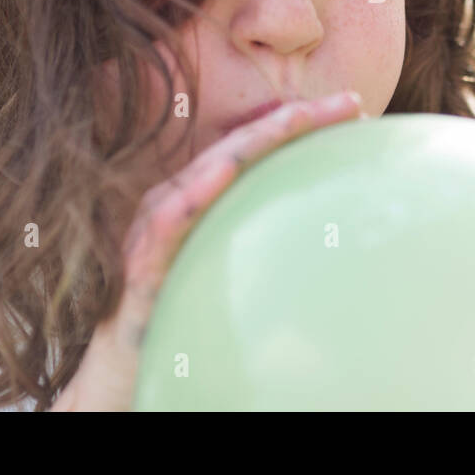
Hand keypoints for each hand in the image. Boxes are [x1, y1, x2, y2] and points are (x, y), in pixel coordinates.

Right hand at [49, 89, 364, 410]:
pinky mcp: (141, 267)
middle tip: (350, 102)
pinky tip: (223, 170)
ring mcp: (153, 231)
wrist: (119, 372)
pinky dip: (194, 194)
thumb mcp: (222, 262)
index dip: (299, 123)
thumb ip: (257, 232)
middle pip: (239, 148)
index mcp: (194, 196)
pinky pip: (167, 223)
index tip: (354, 107)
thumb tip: (319, 222)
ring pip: (206, 171)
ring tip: (298, 116)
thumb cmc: (175, 311)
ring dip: (254, 141)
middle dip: (294, 119)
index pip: (252, 147)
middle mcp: (173, 201)